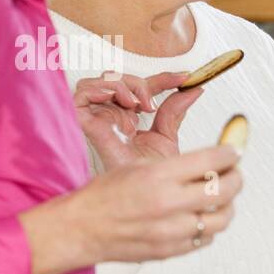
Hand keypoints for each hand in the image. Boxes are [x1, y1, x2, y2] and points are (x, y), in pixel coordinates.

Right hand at [22, 143, 243, 273]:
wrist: (80, 229)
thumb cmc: (104, 196)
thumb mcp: (138, 166)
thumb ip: (177, 166)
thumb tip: (211, 162)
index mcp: (158, 176)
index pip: (213, 160)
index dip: (230, 154)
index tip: (234, 152)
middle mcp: (168, 203)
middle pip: (226, 190)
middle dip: (237, 178)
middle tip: (235, 173)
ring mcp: (172, 231)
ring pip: (222, 219)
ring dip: (227, 206)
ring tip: (220, 198)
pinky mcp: (171, 251)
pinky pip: (206, 239)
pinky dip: (209, 227)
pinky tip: (200, 217)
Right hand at [74, 71, 200, 169]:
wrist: (140, 195)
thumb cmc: (145, 176)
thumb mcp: (166, 137)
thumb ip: (175, 111)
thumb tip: (193, 90)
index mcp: (128, 118)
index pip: (141, 87)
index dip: (162, 79)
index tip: (185, 78)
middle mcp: (111, 115)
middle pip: (119, 79)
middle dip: (141, 83)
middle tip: (153, 104)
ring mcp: (96, 118)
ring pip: (100, 82)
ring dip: (122, 85)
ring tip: (137, 104)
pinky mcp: (83, 123)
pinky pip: (80, 95)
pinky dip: (99, 89)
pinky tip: (120, 100)